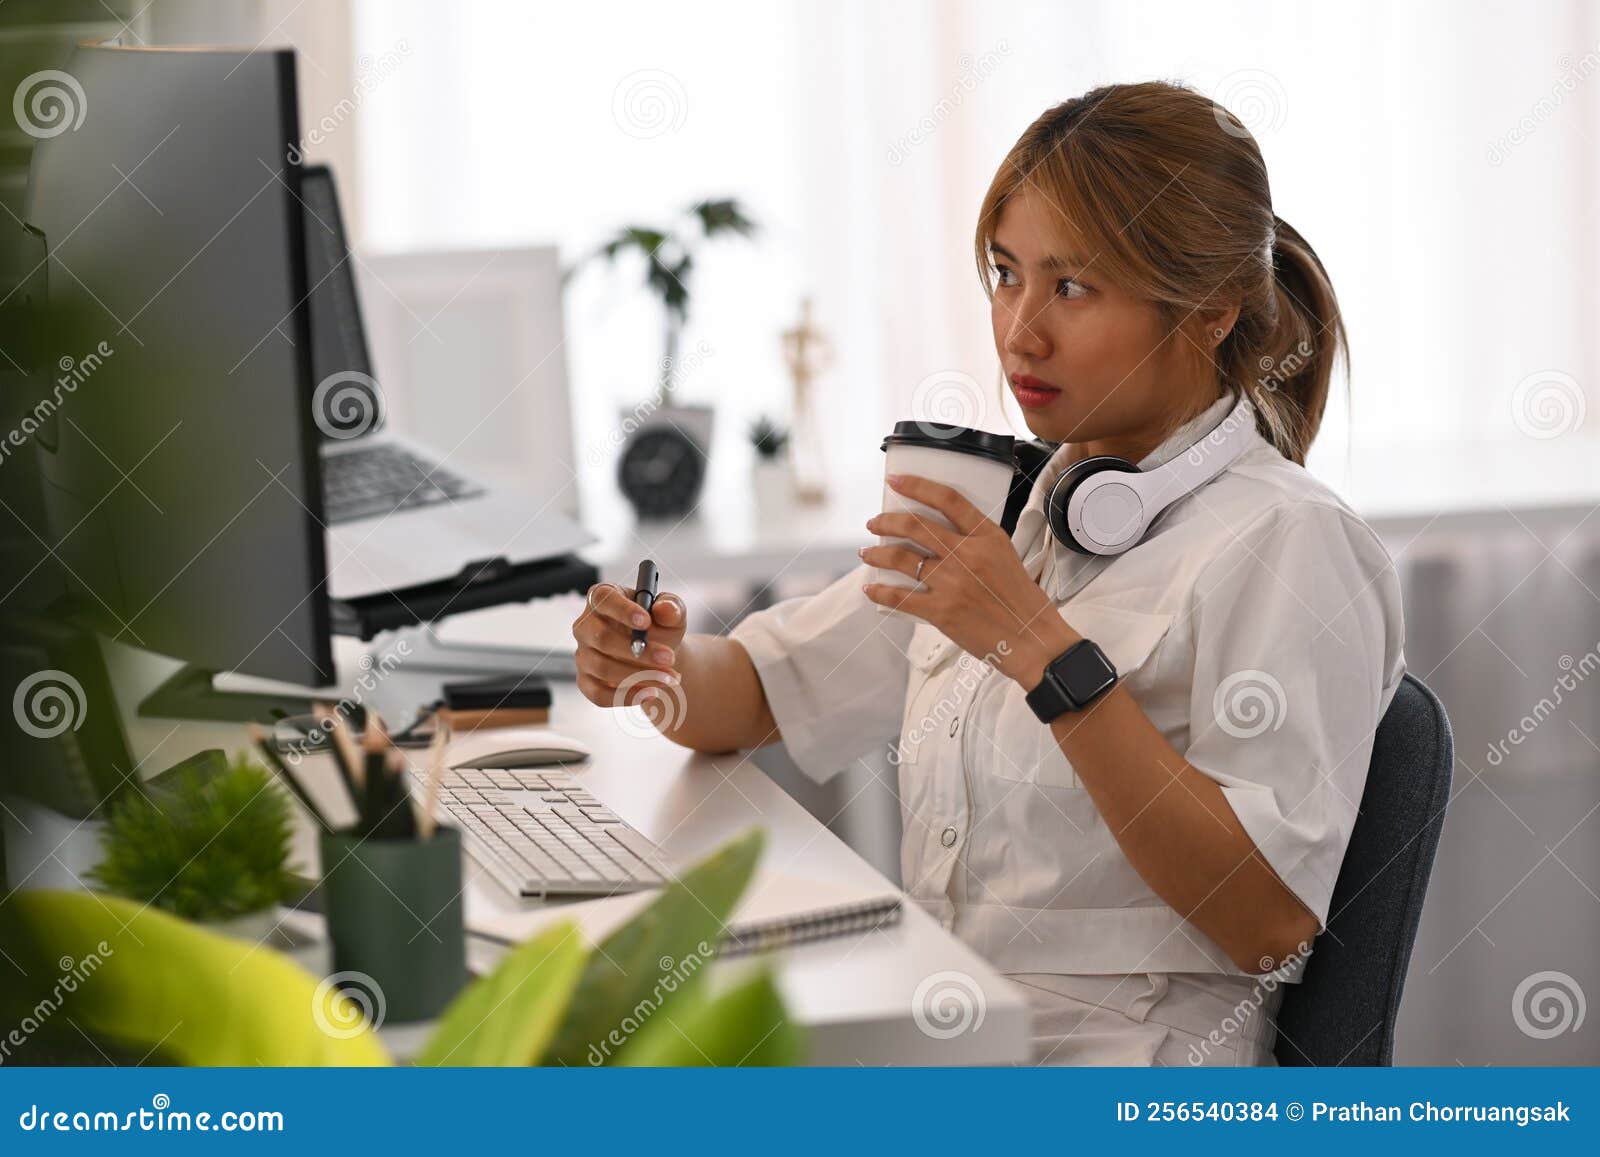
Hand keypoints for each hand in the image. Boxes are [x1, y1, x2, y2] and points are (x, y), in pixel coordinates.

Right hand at [571, 581, 687, 708]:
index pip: (603, 598)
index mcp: (604, 598)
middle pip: (602, 638)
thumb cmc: (661, 628)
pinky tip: (651, 692)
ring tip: (669, 677)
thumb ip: (672, 607)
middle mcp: (586, 625)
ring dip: (640, 676)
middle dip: (639, 651)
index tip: (646, 622)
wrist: (660, 657)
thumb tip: (665, 609)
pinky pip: (599, 694)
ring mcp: (583, 654)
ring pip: (604, 668)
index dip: (622, 610)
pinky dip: (628, 695)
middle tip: (668, 658)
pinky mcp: (586, 681)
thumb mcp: (672, 614)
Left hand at [860, 473, 1078, 688]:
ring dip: (878, 553)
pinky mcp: (941, 611)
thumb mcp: (1006, 557)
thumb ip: (977, 543)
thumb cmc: (1023, 602)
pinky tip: (872, 588)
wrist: (1033, 640)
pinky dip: (881, 592)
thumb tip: (943, 537)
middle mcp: (967, 554)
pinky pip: (900, 597)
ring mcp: (952, 582)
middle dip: (887, 521)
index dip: (917, 486)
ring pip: (902, 558)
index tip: (896, 480)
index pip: (948, 500)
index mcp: (987, 537)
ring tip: (868, 552)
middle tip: (875, 523)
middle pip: (915, 526)